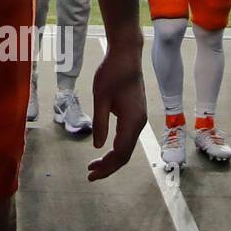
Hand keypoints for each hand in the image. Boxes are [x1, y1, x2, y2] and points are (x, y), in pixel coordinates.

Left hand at [88, 35, 145, 180]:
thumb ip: (100, 123)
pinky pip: (127, 137)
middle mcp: (139, 123)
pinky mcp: (136, 114)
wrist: (126, 56)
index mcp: (132, 121)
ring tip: (94, 165)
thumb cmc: (111, 73)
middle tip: (90, 174)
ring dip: (112, 158)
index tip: (91, 174)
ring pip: (127, 146)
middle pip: (125, 154)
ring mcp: (139, 119)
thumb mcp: (100, 98)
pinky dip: (116, 147)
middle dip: (109, 166)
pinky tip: (105, 150)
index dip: (107, 167)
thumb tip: (98, 147)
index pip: (121, 153)